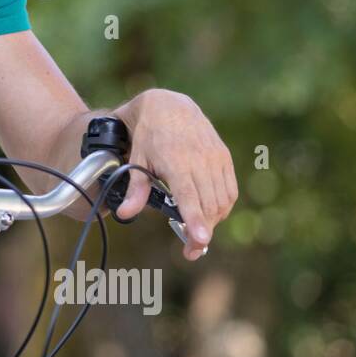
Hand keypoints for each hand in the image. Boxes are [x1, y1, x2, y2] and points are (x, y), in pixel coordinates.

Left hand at [112, 89, 237, 260]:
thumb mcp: (137, 159)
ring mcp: (215, 158)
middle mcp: (200, 160)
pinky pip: (230, 190)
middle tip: (191, 251)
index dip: (196, 221)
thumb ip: (135, 189)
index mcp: (175, 161)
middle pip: (208, 206)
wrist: (169, 105)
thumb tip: (125, 214)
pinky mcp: (224, 157)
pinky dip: (223, 206)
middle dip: (202, 233)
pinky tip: (210, 213)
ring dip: (213, 221)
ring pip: (222, 201)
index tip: (200, 241)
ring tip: (197, 232)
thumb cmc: (148, 135)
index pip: (189, 197)